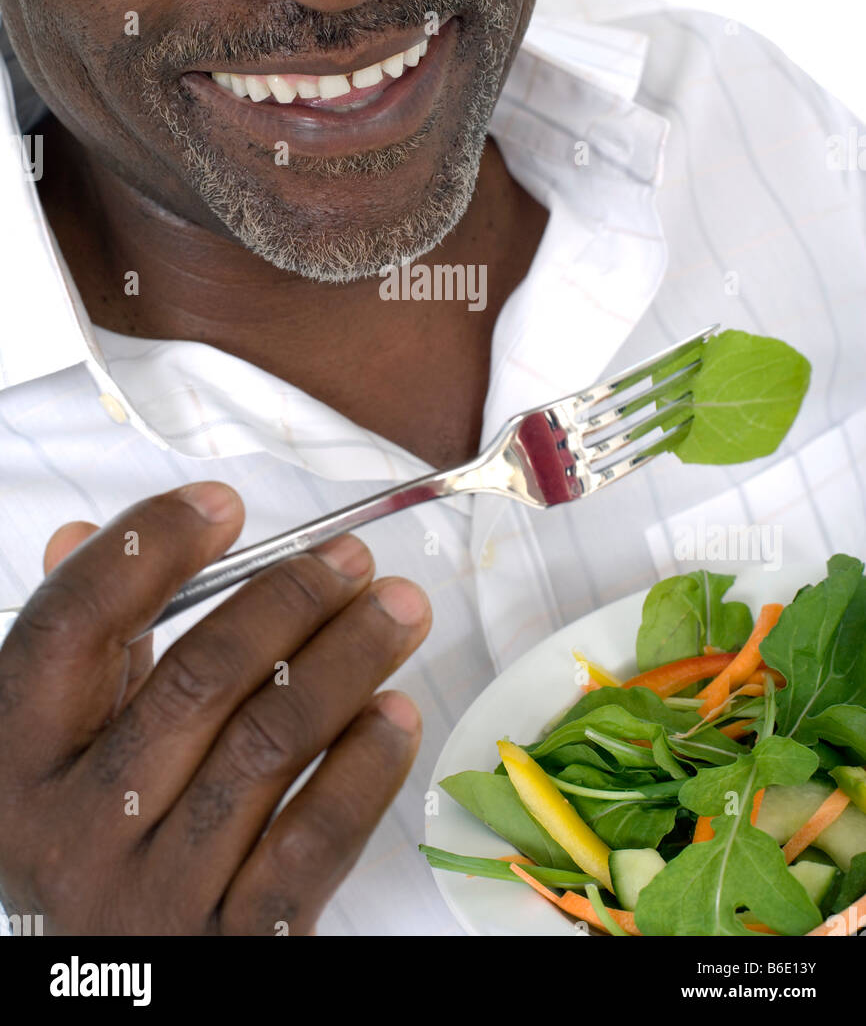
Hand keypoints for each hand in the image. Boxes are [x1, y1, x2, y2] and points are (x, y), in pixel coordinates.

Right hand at [0, 481, 429, 934]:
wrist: (116, 987)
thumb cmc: (96, 837)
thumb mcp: (60, 745)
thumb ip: (77, 648)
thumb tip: (80, 537)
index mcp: (14, 759)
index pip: (72, 623)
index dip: (150, 549)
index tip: (224, 506)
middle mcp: (71, 828)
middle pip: (196, 677)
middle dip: (290, 599)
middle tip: (351, 561)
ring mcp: (151, 893)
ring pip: (267, 745)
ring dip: (348, 660)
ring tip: (399, 610)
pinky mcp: (233, 943)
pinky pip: (313, 840)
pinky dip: (365, 766)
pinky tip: (395, 712)